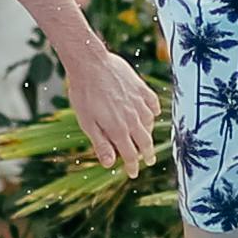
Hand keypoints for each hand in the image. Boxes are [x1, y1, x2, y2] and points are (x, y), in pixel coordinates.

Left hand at [62, 40, 158, 171]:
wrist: (90, 64)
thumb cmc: (84, 93)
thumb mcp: (87, 122)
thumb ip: (101, 143)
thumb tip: (110, 164)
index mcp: (118, 129)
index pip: (130, 154)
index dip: (132, 166)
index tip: (133, 174)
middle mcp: (132, 118)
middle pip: (145, 141)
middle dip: (147, 154)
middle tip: (148, 161)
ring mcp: (139, 103)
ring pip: (149, 124)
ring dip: (148, 134)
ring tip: (146, 138)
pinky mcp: (141, 89)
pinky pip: (153, 104)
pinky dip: (154, 112)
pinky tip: (153, 114)